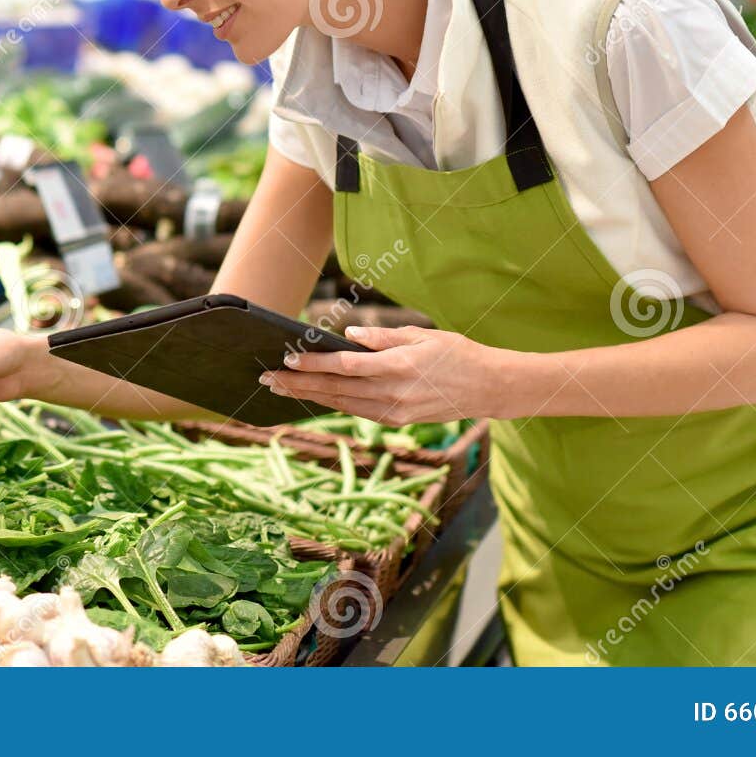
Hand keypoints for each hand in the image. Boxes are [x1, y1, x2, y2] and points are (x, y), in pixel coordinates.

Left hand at [260, 325, 510, 423]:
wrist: (488, 388)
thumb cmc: (458, 353)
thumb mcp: (423, 335)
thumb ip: (383, 337)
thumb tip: (348, 334)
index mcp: (398, 367)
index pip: (345, 367)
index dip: (313, 364)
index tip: (287, 358)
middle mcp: (393, 393)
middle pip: (335, 390)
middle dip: (298, 384)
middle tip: (267, 379)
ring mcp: (394, 412)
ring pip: (342, 405)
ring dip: (309, 397)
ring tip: (281, 388)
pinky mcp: (397, 421)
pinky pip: (358, 412)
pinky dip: (333, 404)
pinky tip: (315, 397)